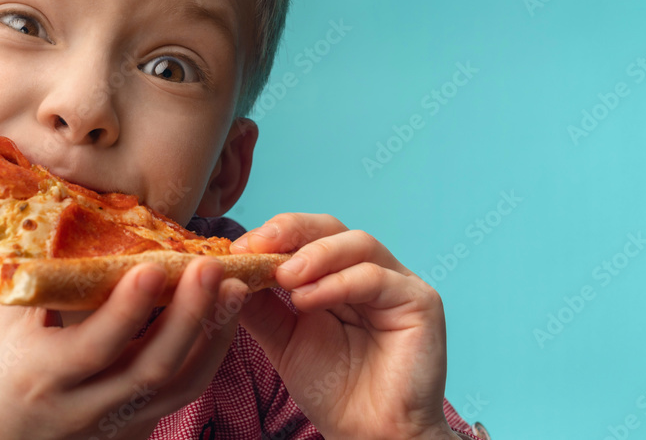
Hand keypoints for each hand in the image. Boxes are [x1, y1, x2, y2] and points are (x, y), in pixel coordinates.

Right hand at [0, 258, 247, 439]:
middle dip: (188, 316)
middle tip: (212, 268)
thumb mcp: (11, 323)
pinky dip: (209, 354)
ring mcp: (116, 423)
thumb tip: (74, 215)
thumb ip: (45, 280)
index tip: (153, 266)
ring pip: (179, 386)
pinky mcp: (138, 429)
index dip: (127, 308)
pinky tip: (224, 317)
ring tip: (235, 289)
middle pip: (150, 368)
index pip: (94, 345)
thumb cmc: (2, 367)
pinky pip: (184, 394)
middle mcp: (84, 406)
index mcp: (43, 373)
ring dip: (213, 335)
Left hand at [230, 213, 454, 439]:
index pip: (307, 235)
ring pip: (357, 244)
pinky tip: (308, 299)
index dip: (275, 234)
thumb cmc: (331, 388)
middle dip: (293, 231)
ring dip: (315, 255)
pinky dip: (338, 283)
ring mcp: (397, 283)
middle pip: (332, 228)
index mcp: (338, 273)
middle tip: (258, 245)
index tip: (238, 247)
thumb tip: (225, 271)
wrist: (368, 436)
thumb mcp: (283, 339)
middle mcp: (369, 270)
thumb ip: (260, 305)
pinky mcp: (419, 301)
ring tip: (283, 276)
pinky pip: (376, 278)